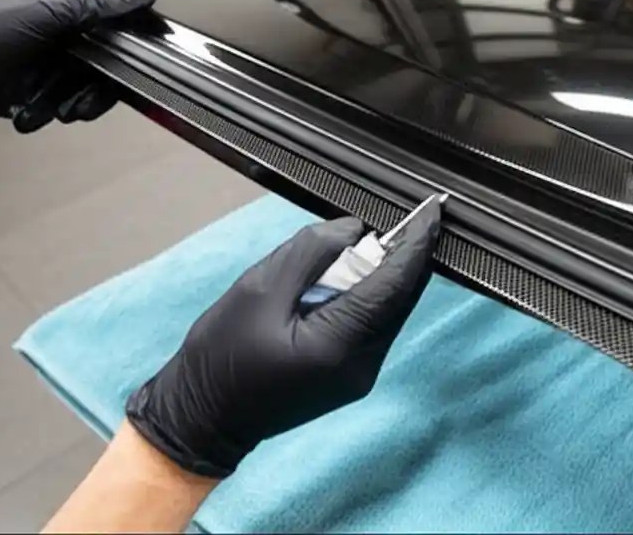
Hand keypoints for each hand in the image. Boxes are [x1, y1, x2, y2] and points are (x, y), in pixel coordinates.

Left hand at [0, 0, 154, 131]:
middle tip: (97, 88)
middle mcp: (65, 44)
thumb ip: (95, 7)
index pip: (113, 30)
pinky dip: (62, 110)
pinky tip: (49, 108)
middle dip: (102, 83)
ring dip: (80, 100)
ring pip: (91, 91)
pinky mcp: (47, 97)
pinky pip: (71, 108)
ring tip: (65, 104)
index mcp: (67, 17)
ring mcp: (56, 72)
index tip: (139, 57)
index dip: (127, 44)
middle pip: (108, 67)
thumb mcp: (45, 13)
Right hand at [127, 208, 441, 477]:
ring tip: (323, 270)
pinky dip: (359, 299)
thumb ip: (313, 252)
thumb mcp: (259, 289)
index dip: (417, 244)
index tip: (431, 212)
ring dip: (370, 279)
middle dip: (388, 258)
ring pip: (388, 310)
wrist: (201, 420)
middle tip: (354, 237)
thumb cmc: (220, 359)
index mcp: (340, 345)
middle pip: (400, 298)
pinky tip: (324, 293)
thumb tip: (355, 230)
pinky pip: (371, 325)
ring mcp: (361, 375)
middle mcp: (363, 365)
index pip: (397, 285)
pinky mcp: (353, 376)